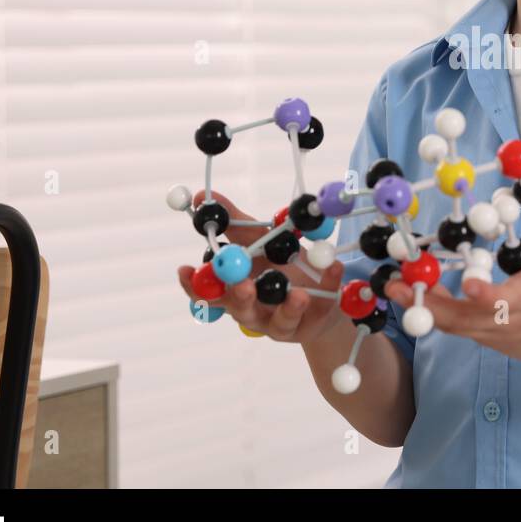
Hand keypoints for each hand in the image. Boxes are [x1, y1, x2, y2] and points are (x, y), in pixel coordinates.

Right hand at [177, 190, 344, 343]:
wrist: (322, 294)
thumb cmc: (282, 267)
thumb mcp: (260, 241)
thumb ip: (233, 223)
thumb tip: (199, 197)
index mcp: (236, 291)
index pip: (207, 293)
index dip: (194, 285)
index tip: (185, 270)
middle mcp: (253, 311)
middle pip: (240, 309)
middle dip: (240, 297)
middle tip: (245, 284)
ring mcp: (281, 322)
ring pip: (280, 321)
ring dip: (288, 307)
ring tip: (298, 294)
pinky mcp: (312, 324)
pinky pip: (321, 307)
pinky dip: (330, 284)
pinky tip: (335, 267)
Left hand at [384, 166, 520, 373]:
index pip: (507, 299)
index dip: (485, 293)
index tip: (466, 282)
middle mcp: (512, 321)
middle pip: (464, 318)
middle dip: (427, 302)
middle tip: (396, 282)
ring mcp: (498, 336)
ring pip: (454, 327)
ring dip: (422, 307)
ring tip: (394, 285)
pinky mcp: (490, 343)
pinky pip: (458, 329)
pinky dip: (436, 313)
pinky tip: (416, 294)